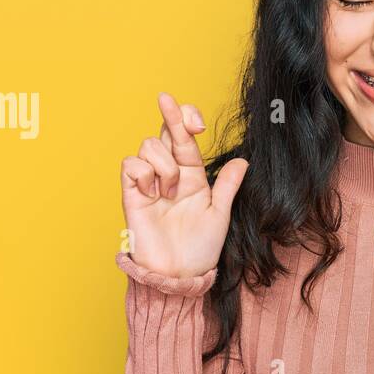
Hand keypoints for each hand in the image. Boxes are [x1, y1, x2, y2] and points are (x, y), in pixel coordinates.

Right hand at [120, 92, 248, 279]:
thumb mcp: (220, 215)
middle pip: (164, 132)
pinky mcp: (132, 194)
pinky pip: (131, 165)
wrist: (178, 274)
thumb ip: (227, 187)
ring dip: (164, 164)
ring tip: (170, 191)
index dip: (187, 121)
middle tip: (167, 100)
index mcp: (192, 176)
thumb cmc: (200, 249)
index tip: (198, 122)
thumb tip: (242, 161)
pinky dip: (144, 173)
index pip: (186, 139)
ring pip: (148, 145)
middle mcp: (169, 174)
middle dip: (169, 114)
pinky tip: (153, 192)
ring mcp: (149, 183)